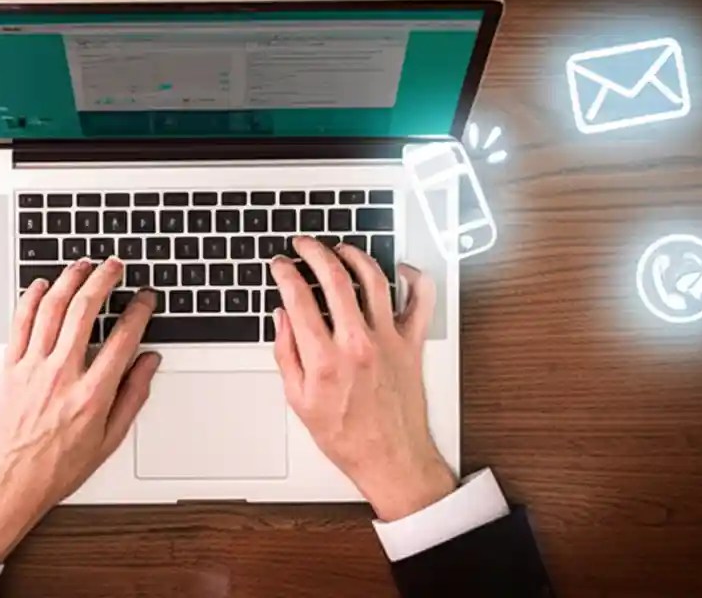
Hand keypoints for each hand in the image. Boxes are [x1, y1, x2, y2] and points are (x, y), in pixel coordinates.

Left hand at [0, 256, 160, 560]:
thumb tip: (150, 362)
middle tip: (114, 266)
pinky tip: (43, 286)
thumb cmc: (55, 469)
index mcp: (92, 394)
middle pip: (85, 310)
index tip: (145, 298)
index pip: (123, 337)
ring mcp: (32, 368)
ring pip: (52, 308)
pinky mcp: (9, 368)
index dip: (139, 310)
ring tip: (83, 265)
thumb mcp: (109, 441)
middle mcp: (62, 375)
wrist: (5, 486)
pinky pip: (20, 323)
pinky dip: (32, 298)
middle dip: (104, 279)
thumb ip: (133, 396)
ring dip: (70, 280)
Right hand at [270, 236, 454, 521]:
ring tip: (341, 250)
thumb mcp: (298, 400)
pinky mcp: (412, 343)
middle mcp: (357, 344)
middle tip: (305, 245)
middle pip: (335, 278)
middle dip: (314, 252)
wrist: (390, 457)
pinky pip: (421, 300)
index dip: (284, 273)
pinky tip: (399, 269)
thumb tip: (282, 317)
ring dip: (355, 255)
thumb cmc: (346, 435)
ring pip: (374, 279)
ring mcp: (388, 340)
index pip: (298, 298)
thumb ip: (286, 354)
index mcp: (324, 359)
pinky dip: (414, 278)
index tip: (280, 264)